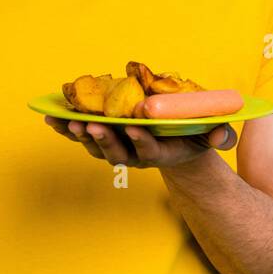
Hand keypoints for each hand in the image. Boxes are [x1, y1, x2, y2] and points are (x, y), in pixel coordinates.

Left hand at [44, 116, 237, 168]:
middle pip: (117, 151)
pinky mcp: (103, 142)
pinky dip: (67, 129)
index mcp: (161, 153)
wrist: (175, 146)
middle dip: (105, 139)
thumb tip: (220, 135)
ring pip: (96, 147)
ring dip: (81, 135)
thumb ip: (219, 136)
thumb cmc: (193, 136)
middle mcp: (135, 156)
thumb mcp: (211, 135)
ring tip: (68, 120)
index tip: (135, 127)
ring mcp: (118, 150)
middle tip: (93, 125)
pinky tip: (52, 117)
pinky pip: (82, 137)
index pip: (150, 150)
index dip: (141, 140)